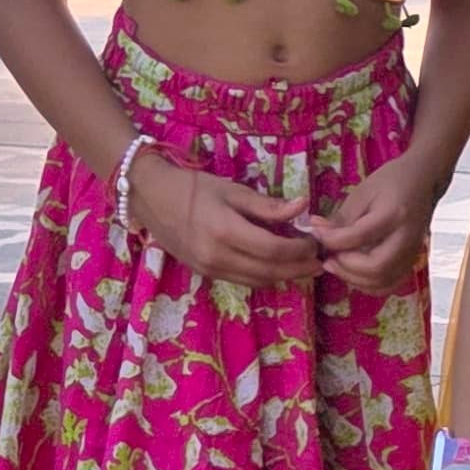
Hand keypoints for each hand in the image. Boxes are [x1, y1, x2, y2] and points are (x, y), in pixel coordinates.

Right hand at [128, 150, 320, 286]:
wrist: (149, 197)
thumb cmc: (193, 187)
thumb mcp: (232, 190)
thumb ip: (267, 205)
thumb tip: (302, 207)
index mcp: (226, 231)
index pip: (275, 250)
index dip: (301, 250)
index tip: (316, 242)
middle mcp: (217, 256)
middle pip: (270, 271)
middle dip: (299, 268)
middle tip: (320, 261)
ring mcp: (209, 268)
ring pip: (258, 281)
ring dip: (285, 275)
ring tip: (304, 265)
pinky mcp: (205, 273)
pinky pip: (243, 280)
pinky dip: (264, 276)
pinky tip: (277, 265)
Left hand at [297, 153, 438, 293]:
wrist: (423, 181)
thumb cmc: (392, 181)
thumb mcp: (362, 192)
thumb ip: (341, 218)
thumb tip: (317, 234)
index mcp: (394, 215)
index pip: (359, 237)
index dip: (332, 240)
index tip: (317, 235)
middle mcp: (406, 238)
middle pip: (375, 267)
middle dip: (345, 267)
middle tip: (328, 258)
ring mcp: (412, 253)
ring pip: (382, 282)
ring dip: (355, 279)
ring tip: (338, 266)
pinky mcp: (411, 261)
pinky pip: (390, 285)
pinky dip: (369, 285)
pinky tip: (355, 273)